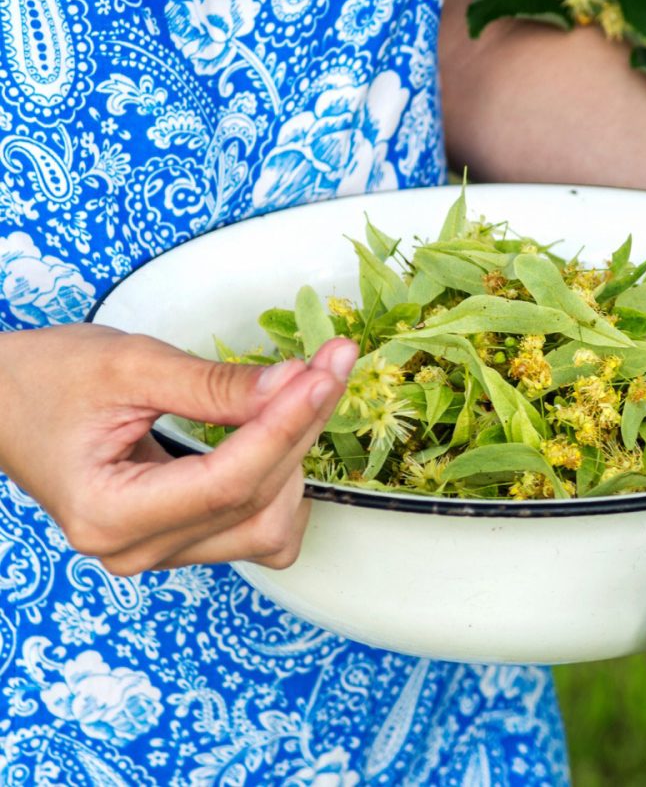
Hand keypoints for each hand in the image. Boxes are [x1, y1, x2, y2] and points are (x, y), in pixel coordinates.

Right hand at [0, 324, 356, 575]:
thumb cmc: (44, 380)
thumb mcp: (127, 365)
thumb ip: (214, 384)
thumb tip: (297, 383)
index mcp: (108, 513)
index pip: (229, 481)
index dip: (287, 425)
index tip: (326, 373)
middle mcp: (134, 549)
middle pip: (256, 502)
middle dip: (301, 430)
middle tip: (328, 364)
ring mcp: (157, 553)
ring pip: (267, 527)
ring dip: (296, 459)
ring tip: (302, 395)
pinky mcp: (177, 542)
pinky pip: (255, 531)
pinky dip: (280, 486)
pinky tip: (280, 436)